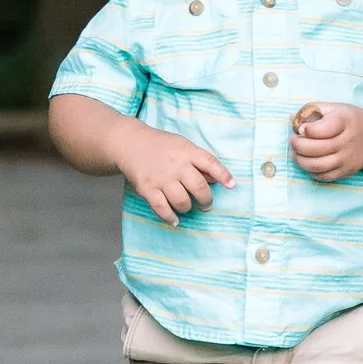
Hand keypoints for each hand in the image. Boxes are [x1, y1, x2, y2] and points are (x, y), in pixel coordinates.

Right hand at [116, 126, 233, 225]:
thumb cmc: (161, 146)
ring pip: (182, 201)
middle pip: (198, 187)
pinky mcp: (147, 188)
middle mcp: (176, 165)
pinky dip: (170, 217)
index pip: (210, 163)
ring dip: (188, 208)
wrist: (130, 143)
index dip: (223, 175)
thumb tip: (216, 179)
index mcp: (187, 151)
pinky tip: (175, 219)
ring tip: (187, 207)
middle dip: (206, 200)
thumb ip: (199, 161)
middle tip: (206, 204)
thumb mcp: (182, 146)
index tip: (232, 185)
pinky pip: (162, 208)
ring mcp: (161, 178)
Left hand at [290, 102, 362, 181]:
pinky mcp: (346, 172)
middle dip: (297, 145)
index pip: (322, 129)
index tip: (300, 128)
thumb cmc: (349, 120)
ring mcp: (347, 159)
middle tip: (292, 140)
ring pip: (317, 166)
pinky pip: (323, 176)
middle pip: (316, 149)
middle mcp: (348, 141)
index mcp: (344, 121)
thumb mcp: (335, 108)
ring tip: (295, 152)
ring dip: (300, 160)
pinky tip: (306, 162)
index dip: (306, 129)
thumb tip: (292, 118)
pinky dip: (310, 171)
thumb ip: (312, 110)